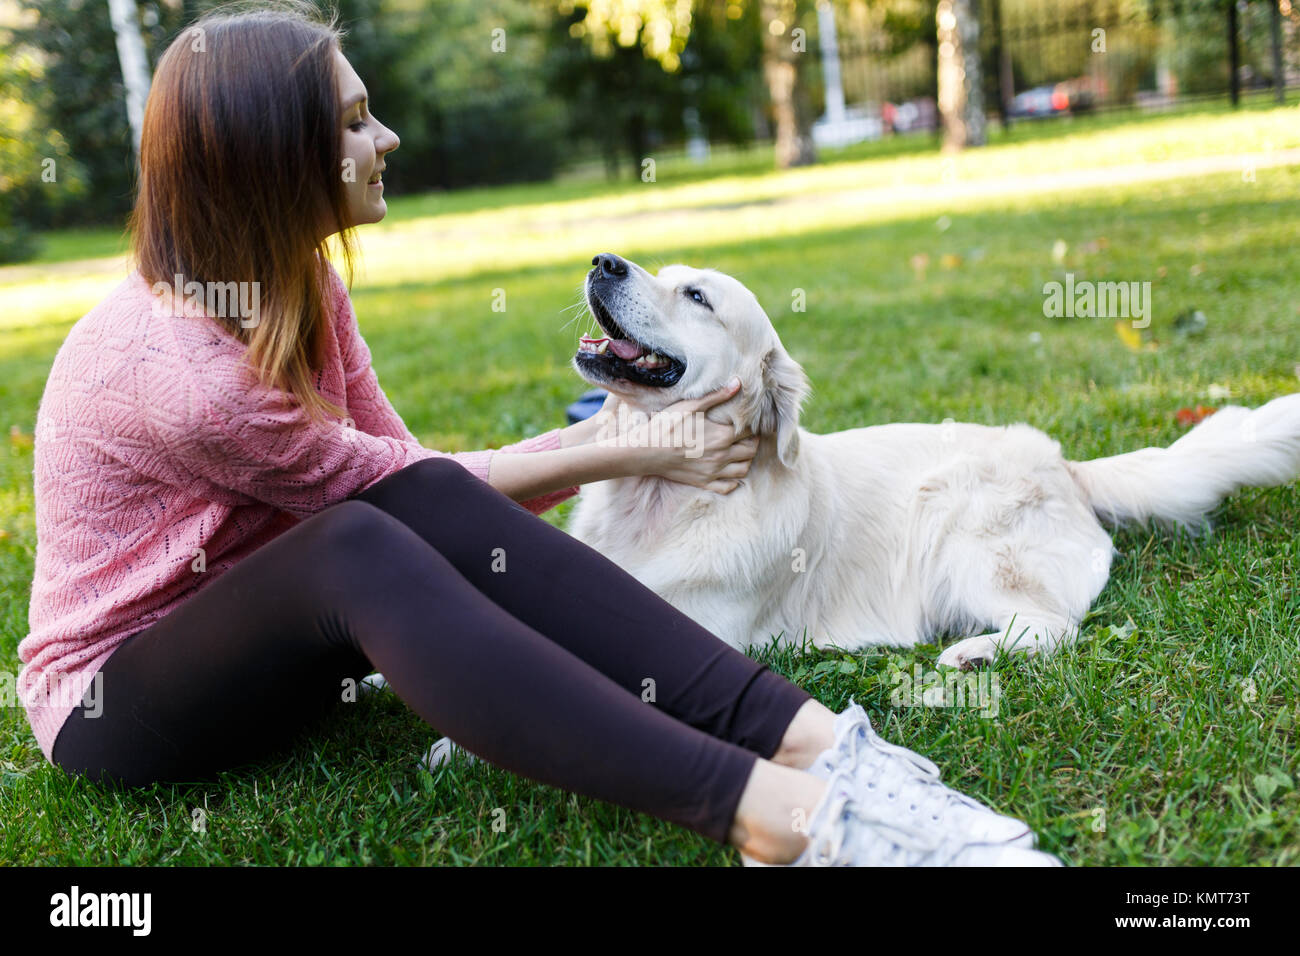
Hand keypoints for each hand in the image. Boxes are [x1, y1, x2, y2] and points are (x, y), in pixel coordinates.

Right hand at [601, 378, 758, 493]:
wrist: (647, 452)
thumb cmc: (668, 426)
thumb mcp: (691, 406)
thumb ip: (717, 396)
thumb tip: (738, 383)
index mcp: (722, 435)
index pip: (749, 431)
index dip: (752, 424)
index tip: (748, 420)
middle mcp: (722, 455)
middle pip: (750, 451)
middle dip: (753, 442)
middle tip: (748, 435)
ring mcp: (713, 471)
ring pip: (743, 470)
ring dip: (747, 460)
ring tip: (742, 452)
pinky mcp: (703, 482)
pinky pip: (728, 487)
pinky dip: (734, 480)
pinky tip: (730, 471)